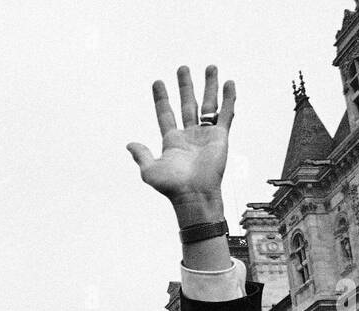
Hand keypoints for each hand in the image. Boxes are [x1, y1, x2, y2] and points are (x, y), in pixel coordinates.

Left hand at [126, 65, 233, 225]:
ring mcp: (206, 135)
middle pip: (187, 104)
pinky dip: (228, 99)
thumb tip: (129, 144)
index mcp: (172, 141)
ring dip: (209, 86)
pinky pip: (225, 114)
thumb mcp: (150, 170)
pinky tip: (229, 83)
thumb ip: (142, 155)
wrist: (194, 195)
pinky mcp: (221, 138)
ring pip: (208, 105)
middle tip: (182, 68)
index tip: (157, 82)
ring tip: (210, 67)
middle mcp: (189, 135)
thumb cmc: (172, 187)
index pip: (165, 114)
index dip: (161, 98)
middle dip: (185, 86)